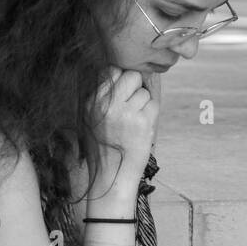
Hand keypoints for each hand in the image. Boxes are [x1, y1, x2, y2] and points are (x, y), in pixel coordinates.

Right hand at [89, 66, 159, 183]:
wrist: (112, 176)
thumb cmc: (105, 146)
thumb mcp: (93, 117)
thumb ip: (105, 94)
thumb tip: (126, 70)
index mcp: (93, 101)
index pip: (112, 70)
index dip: (121, 79)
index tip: (122, 94)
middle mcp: (107, 105)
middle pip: (132, 75)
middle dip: (135, 87)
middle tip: (131, 106)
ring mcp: (126, 113)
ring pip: (145, 91)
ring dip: (143, 104)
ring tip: (133, 122)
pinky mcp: (142, 122)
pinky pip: (154, 104)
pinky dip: (151, 114)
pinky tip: (141, 128)